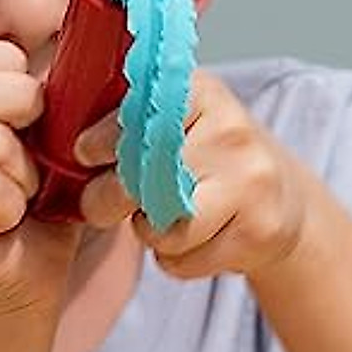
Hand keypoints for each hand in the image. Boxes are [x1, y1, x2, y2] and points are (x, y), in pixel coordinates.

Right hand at [0, 37, 81, 315]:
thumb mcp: (34, 124)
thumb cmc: (32, 197)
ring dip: (25, 174)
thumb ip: (35, 78)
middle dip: (25, 116)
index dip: (12, 75)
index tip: (29, 113)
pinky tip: (2, 222)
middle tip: (36, 156)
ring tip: (15, 197)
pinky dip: (13, 205)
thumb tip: (80, 32)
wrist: (25, 278)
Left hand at [76, 70, 307, 279]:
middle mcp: (231, 129)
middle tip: (101, 204)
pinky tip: (193, 241)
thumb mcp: (175, 120)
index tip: (84, 153)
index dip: (103, 139)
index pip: (138, 113)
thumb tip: (70, 144)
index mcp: (201, 91)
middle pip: (143, 176)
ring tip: (162, 219)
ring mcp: (251, 180)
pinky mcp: (262, 229)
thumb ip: (129, 120)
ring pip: (165, 228)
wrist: (282, 197)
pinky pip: (186, 260)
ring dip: (150, 234)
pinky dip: (175, 260)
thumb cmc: (207, 158)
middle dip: (108, 199)